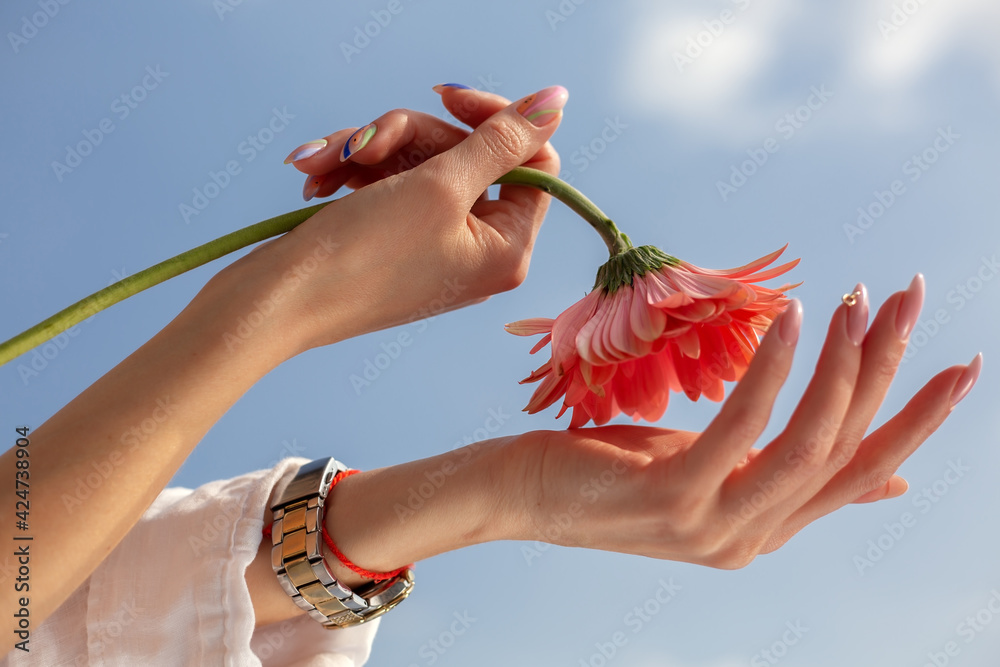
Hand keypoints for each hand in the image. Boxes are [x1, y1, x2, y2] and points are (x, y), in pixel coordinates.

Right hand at [219, 85, 568, 354]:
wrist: (277, 304)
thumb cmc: (362, 256)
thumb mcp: (440, 187)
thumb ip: (500, 142)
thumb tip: (554, 104)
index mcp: (507, 248)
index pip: (532, 161)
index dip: (492, 120)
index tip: (444, 97)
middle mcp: (476, 250)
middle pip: (467, 155)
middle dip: (408, 136)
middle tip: (365, 144)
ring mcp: (432, 245)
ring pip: (419, 162)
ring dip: (369, 149)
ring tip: (326, 164)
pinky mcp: (392, 239)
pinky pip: (387, 182)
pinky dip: (353, 171)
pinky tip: (318, 177)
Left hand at [502, 276, 981, 566]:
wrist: (523, 496)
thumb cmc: (615, 472)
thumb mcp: (714, 470)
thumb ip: (788, 470)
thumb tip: (891, 480)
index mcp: (765, 528)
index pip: (860, 471)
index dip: (917, 419)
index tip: (962, 365)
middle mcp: (749, 538)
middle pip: (845, 450)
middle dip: (890, 371)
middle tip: (914, 299)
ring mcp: (713, 526)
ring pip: (807, 442)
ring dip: (843, 365)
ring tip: (862, 299)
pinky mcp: (673, 496)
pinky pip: (741, 427)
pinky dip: (775, 370)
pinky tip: (798, 318)